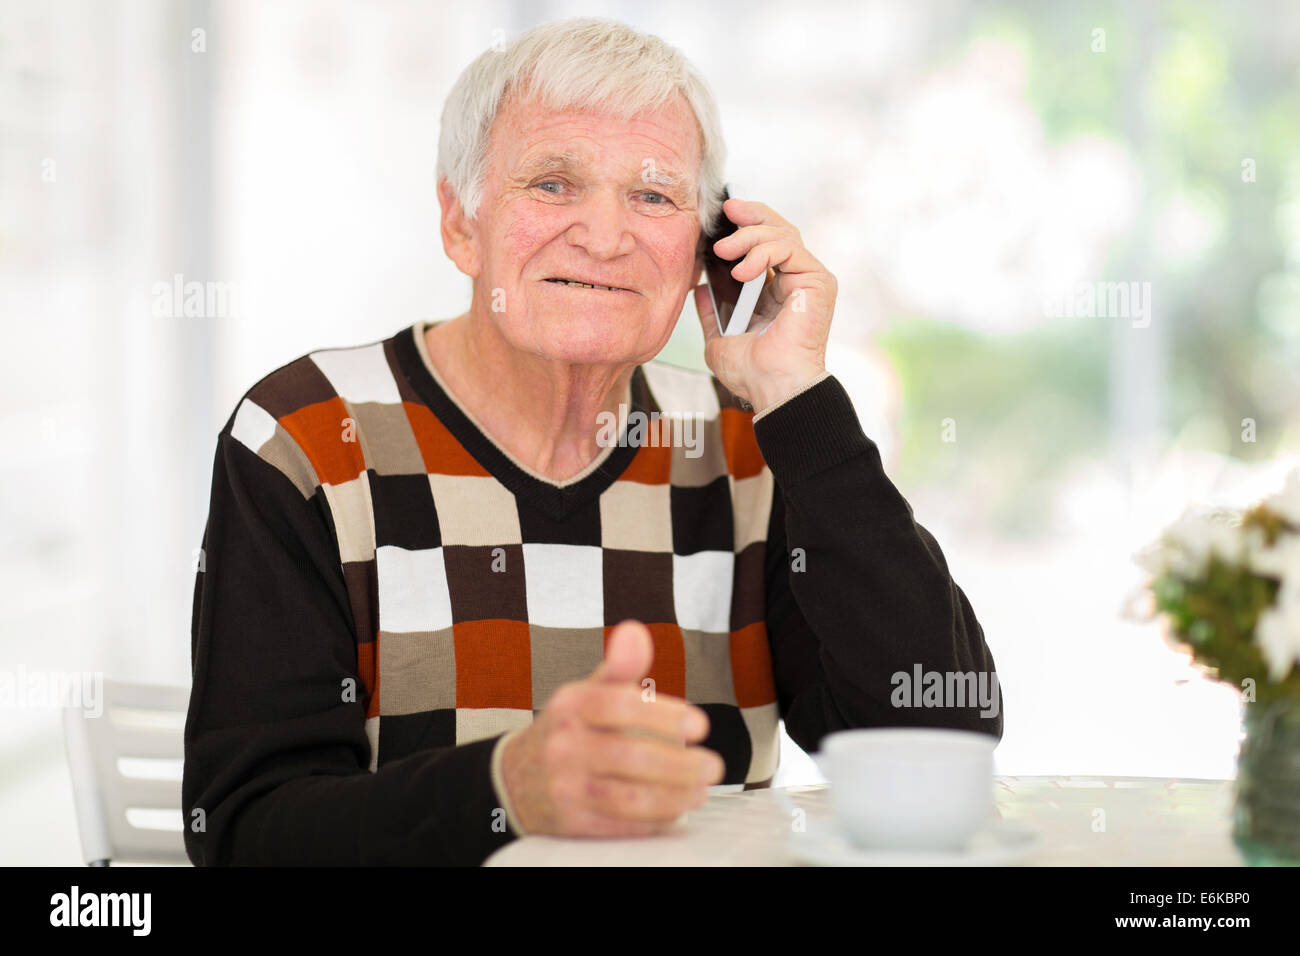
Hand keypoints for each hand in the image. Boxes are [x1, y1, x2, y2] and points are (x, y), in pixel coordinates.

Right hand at [499, 619, 725, 835]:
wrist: (514, 780)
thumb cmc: (568, 730)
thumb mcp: (586, 693)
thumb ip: (618, 666)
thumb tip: (636, 631)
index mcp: (570, 705)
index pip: (619, 705)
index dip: (663, 715)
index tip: (700, 724)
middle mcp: (563, 746)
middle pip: (629, 756)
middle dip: (679, 764)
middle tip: (713, 766)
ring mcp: (564, 788)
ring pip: (628, 798)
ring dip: (674, 796)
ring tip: (701, 791)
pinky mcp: (571, 824)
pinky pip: (621, 826)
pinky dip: (654, 821)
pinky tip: (676, 811)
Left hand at [693, 197, 835, 413]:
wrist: (772, 386)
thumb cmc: (752, 371)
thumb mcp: (718, 338)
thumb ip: (710, 311)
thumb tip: (700, 288)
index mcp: (775, 291)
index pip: (764, 244)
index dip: (745, 225)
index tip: (721, 216)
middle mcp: (795, 281)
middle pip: (779, 229)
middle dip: (751, 214)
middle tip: (726, 209)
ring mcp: (808, 279)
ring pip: (783, 234)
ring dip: (750, 235)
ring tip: (724, 250)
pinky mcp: (817, 281)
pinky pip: (789, 248)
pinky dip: (763, 252)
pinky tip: (742, 271)